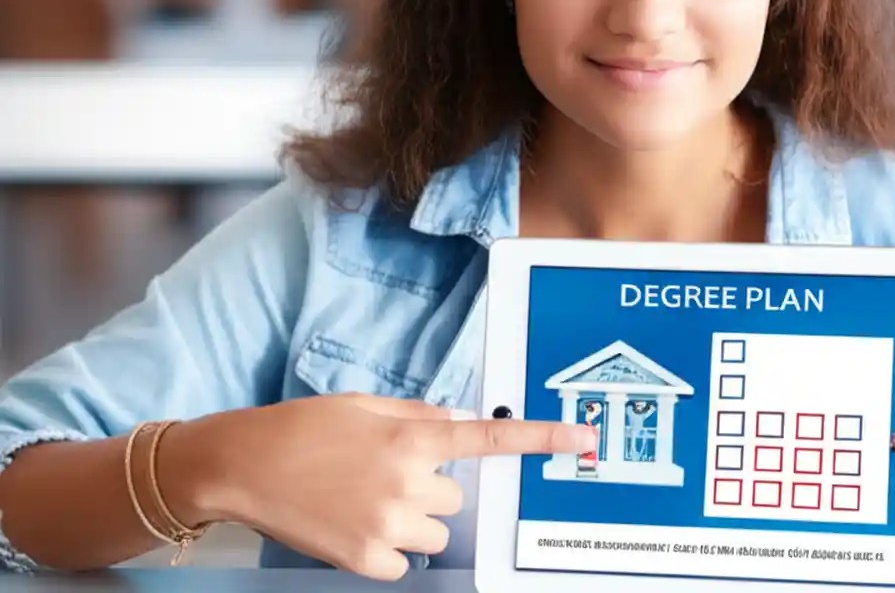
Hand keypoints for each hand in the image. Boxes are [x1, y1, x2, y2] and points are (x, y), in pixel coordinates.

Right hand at [160, 393, 593, 580]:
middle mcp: (408, 481)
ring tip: (364, 501)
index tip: (580, 438)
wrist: (242, 466)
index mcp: (411, 437)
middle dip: (430, 488)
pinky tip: (353, 525)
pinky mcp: (368, 560)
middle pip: (456, 497)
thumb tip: (457, 421)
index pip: (488, 437)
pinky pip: (406, 561)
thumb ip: (418, 414)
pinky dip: (387, 549)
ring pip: (436, 531)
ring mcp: (389, 525)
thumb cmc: (300, 428)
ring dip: (413, 520)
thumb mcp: (363, 404)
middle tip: (383, 477)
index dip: (540, 438)